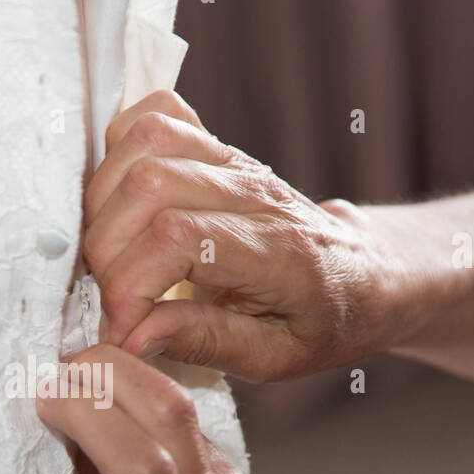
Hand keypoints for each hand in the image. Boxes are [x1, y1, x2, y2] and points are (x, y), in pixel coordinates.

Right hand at [82, 90, 412, 381]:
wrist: (368, 274)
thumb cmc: (325, 322)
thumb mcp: (277, 358)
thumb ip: (206, 342)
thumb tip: (135, 336)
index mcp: (276, 251)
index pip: (176, 238)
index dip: (128, 283)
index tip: (121, 327)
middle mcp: (254, 193)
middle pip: (149, 184)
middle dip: (106, 247)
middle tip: (111, 294)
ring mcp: (235, 162)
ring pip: (145, 141)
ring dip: (105, 200)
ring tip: (112, 253)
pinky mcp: (220, 149)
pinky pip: (158, 115)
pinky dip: (121, 149)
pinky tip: (120, 199)